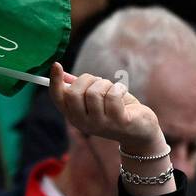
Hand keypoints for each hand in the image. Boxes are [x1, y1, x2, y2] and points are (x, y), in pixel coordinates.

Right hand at [49, 63, 165, 154]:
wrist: (141, 130)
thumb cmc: (116, 109)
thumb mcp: (95, 98)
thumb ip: (80, 87)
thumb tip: (62, 74)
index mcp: (74, 116)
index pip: (58, 98)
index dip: (54, 81)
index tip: (56, 65)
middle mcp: (84, 123)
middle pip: (73, 93)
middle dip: (86, 79)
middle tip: (99, 81)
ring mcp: (100, 124)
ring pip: (94, 92)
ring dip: (106, 84)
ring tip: (113, 90)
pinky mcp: (118, 122)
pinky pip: (113, 95)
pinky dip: (119, 88)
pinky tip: (123, 93)